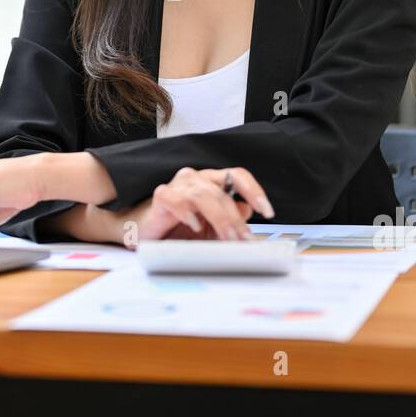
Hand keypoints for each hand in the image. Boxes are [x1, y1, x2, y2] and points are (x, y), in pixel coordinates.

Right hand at [124, 166, 274, 245]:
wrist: (148, 234)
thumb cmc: (181, 229)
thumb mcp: (213, 230)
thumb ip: (231, 221)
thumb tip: (249, 217)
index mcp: (214, 182)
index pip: (238, 176)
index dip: (254, 191)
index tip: (267, 211)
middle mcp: (198, 178)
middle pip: (222, 191)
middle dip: (236, 218)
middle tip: (243, 239)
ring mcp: (179, 185)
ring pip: (203, 194)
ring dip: (219, 218)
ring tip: (227, 237)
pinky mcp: (162, 195)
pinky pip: (175, 199)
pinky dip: (187, 212)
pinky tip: (194, 225)